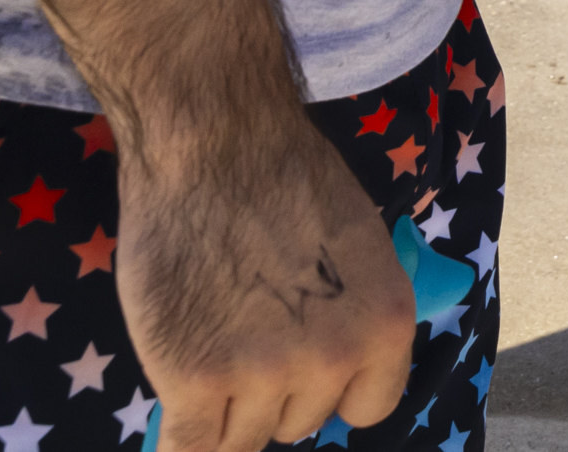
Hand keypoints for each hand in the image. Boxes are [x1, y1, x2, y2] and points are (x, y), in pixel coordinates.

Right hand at [123, 117, 417, 450]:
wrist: (215, 146)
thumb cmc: (286, 180)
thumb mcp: (360, 248)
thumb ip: (354, 314)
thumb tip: (341, 371)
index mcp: (387, 324)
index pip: (368, 407)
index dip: (332, 390)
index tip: (304, 370)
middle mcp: (335, 358)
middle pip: (300, 421)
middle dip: (275, 391)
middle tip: (246, 337)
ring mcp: (265, 373)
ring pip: (244, 438)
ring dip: (225, 409)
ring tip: (209, 347)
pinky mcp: (195, 380)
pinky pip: (190, 449)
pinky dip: (183, 441)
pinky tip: (180, 417)